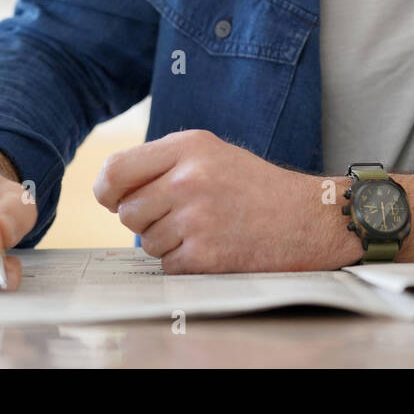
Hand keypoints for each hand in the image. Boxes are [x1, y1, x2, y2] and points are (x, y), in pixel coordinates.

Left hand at [93, 129, 352, 273]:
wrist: (306, 217)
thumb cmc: (255, 186)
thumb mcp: (211, 153)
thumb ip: (163, 163)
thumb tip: (110, 191)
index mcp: (188, 147)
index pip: (116, 170)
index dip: (106, 191)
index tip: (112, 199)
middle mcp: (189, 179)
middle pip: (127, 212)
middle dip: (145, 220)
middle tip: (180, 215)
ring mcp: (196, 218)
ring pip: (146, 242)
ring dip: (168, 243)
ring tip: (205, 229)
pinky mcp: (205, 255)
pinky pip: (168, 266)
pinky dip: (185, 264)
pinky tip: (214, 247)